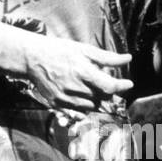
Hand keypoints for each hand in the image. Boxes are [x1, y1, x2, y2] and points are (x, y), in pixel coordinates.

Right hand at [0, 15, 132, 110]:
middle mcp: (76, 88)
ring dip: (97, 99)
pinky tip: (80, 93)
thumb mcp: (84, 49)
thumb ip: (107, 58)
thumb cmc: (59, 50)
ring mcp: (66, 98)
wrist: (32, 58)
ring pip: (92, 106)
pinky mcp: (58, 104)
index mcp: (83, 72)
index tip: (128, 84)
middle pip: (103, 98)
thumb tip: (128, 59)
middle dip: (107, 91)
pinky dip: (84, 104)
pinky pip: (79, 111)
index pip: (110, 87)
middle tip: (104, 81)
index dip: (122, 86)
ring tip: (89, 86)